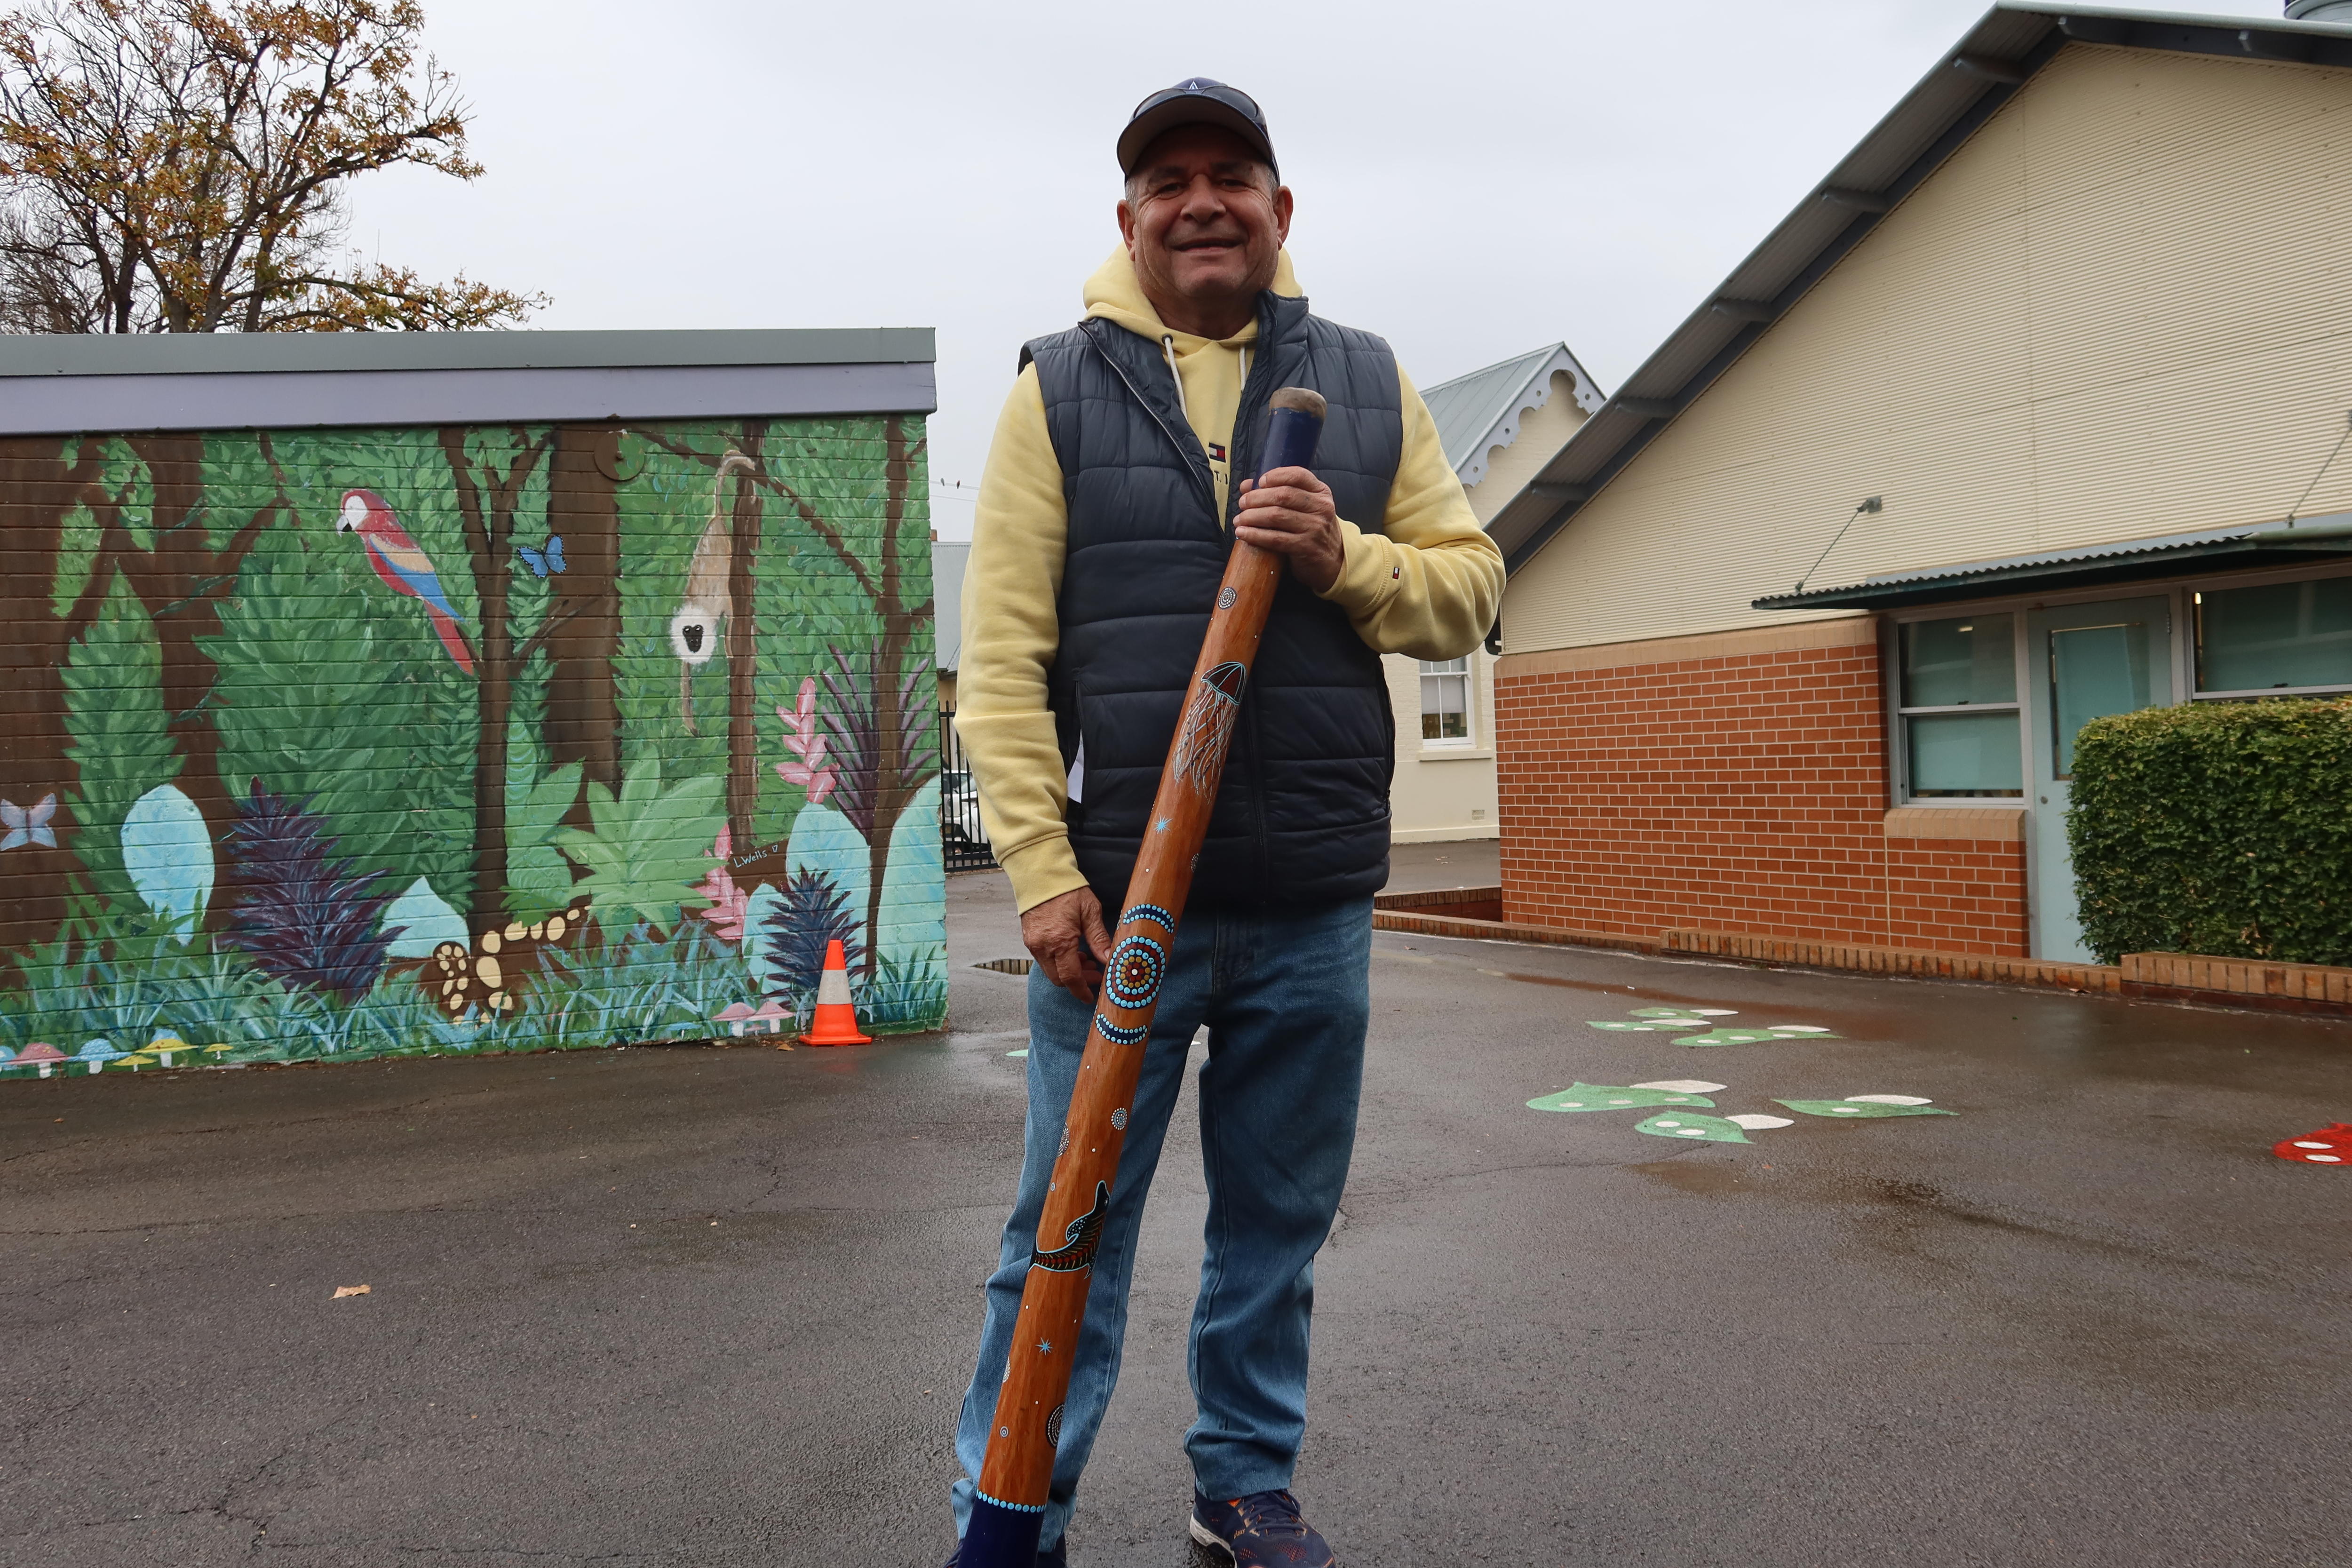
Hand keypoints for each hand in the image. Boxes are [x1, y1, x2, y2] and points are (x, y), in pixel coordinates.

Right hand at [1023, 885, 1111, 1001]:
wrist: (1041, 874)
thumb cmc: (1068, 890)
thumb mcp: (1090, 912)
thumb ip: (1100, 939)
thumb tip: (1111, 960)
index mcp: (1059, 942)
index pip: (1071, 978)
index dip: (1082, 990)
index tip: (1091, 997)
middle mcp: (1042, 947)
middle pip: (1059, 979)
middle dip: (1077, 982)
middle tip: (1095, 972)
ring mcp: (1033, 944)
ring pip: (1051, 971)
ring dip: (1068, 971)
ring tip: (1086, 958)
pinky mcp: (1029, 939)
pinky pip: (1044, 960)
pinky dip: (1058, 961)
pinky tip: (1071, 950)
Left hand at [1235, 467, 1343, 593]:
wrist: (1332, 561)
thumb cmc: (1313, 531)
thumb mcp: (1304, 508)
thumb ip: (1279, 493)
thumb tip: (1247, 486)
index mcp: (1321, 492)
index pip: (1298, 475)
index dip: (1276, 476)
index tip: (1260, 482)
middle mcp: (1321, 507)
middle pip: (1283, 495)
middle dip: (1257, 498)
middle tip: (1242, 503)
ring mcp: (1315, 527)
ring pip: (1276, 515)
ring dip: (1252, 516)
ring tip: (1240, 519)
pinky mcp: (1306, 547)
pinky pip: (1275, 538)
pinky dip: (1255, 534)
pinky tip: (1243, 533)